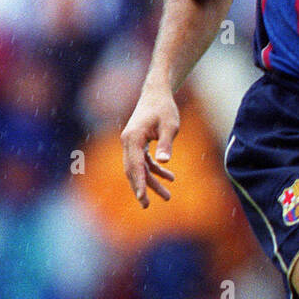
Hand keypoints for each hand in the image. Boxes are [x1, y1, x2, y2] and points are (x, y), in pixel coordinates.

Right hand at [120, 84, 178, 206]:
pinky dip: (155, 170)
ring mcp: (132, 143)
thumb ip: (166, 143)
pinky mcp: (138, 142)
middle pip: (133, 170)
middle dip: (140, 188)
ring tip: (167, 197)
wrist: (157, 92)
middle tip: (147, 206)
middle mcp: (128, 142)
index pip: (134, 166)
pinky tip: (170, 178)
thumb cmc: (164, 107)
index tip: (143, 198)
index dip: (139, 183)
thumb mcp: (170, 125)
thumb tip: (163, 161)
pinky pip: (144, 161)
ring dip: (151, 182)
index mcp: (133, 138)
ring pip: (139, 168)